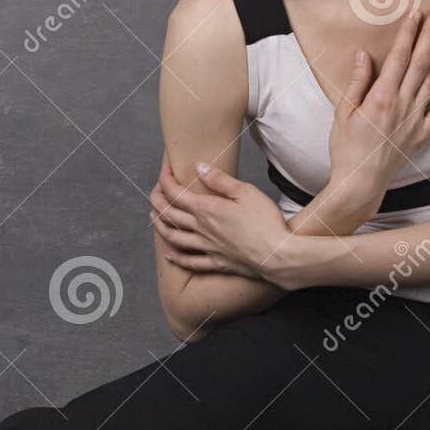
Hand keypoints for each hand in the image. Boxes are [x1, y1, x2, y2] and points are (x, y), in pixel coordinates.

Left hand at [149, 158, 292, 283]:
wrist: (276, 255)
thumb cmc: (265, 222)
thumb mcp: (245, 192)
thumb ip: (220, 180)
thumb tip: (198, 167)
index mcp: (207, 209)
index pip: (176, 193)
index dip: (165, 180)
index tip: (164, 171)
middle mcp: (202, 229)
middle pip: (170, 214)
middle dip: (157, 200)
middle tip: (153, 192)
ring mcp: (207, 247)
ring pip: (174, 237)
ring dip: (160, 226)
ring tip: (153, 218)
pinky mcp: (216, 262)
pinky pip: (190, 261)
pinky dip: (177, 258)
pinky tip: (170, 255)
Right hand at [326, 7, 429, 203]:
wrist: (360, 183)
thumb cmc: (346, 149)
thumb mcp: (342, 113)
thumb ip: (356, 82)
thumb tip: (364, 54)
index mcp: (381, 98)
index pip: (398, 58)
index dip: (407, 34)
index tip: (414, 13)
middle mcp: (402, 106)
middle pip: (420, 63)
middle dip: (429, 36)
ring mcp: (415, 120)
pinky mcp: (422, 134)